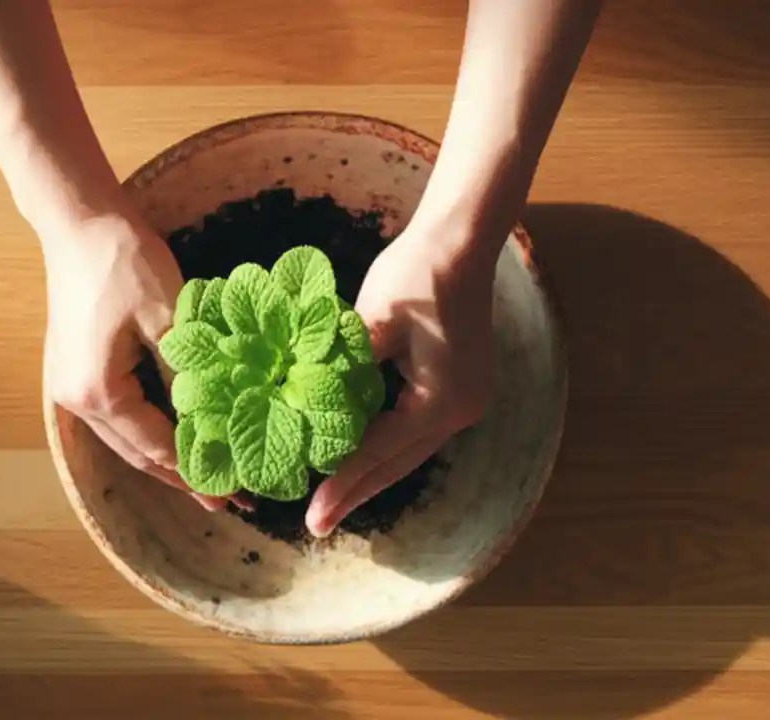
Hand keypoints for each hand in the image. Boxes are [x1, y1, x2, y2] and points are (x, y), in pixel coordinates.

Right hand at [41, 211, 230, 511]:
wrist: (78, 222)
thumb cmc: (123, 261)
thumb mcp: (169, 315)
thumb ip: (191, 371)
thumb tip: (222, 415)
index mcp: (99, 392)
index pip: (159, 448)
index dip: (200, 473)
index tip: (237, 494)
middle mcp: (77, 401)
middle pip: (139, 455)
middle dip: (185, 478)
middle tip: (231, 499)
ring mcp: (71, 387)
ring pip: (127, 439)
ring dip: (168, 458)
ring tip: (210, 477)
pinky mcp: (76, 371)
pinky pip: (119, 416)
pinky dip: (150, 431)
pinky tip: (179, 436)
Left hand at [305, 219, 497, 536]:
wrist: (460, 241)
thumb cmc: (414, 275)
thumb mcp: (370, 325)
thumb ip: (343, 374)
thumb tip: (304, 410)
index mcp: (441, 401)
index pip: (379, 453)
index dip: (341, 485)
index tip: (310, 518)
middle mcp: (461, 410)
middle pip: (397, 464)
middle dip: (355, 493)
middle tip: (314, 527)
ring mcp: (465, 400)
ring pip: (407, 449)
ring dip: (369, 472)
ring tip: (330, 500)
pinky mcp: (459, 387)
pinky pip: (415, 427)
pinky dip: (384, 444)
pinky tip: (356, 455)